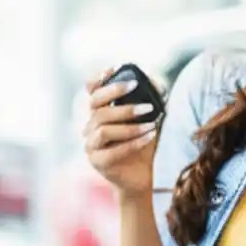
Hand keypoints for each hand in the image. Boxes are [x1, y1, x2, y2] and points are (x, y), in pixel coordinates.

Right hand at [82, 68, 158, 195]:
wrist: (144, 176)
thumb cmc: (146, 144)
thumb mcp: (151, 118)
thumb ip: (152, 98)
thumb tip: (155, 82)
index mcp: (100, 111)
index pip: (91, 90)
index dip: (99, 78)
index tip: (114, 68)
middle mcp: (91, 126)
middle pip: (95, 106)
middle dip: (117, 96)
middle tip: (140, 95)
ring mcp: (92, 145)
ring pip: (104, 129)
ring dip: (130, 125)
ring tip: (153, 124)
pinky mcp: (98, 162)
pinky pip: (113, 150)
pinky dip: (133, 142)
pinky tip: (150, 136)